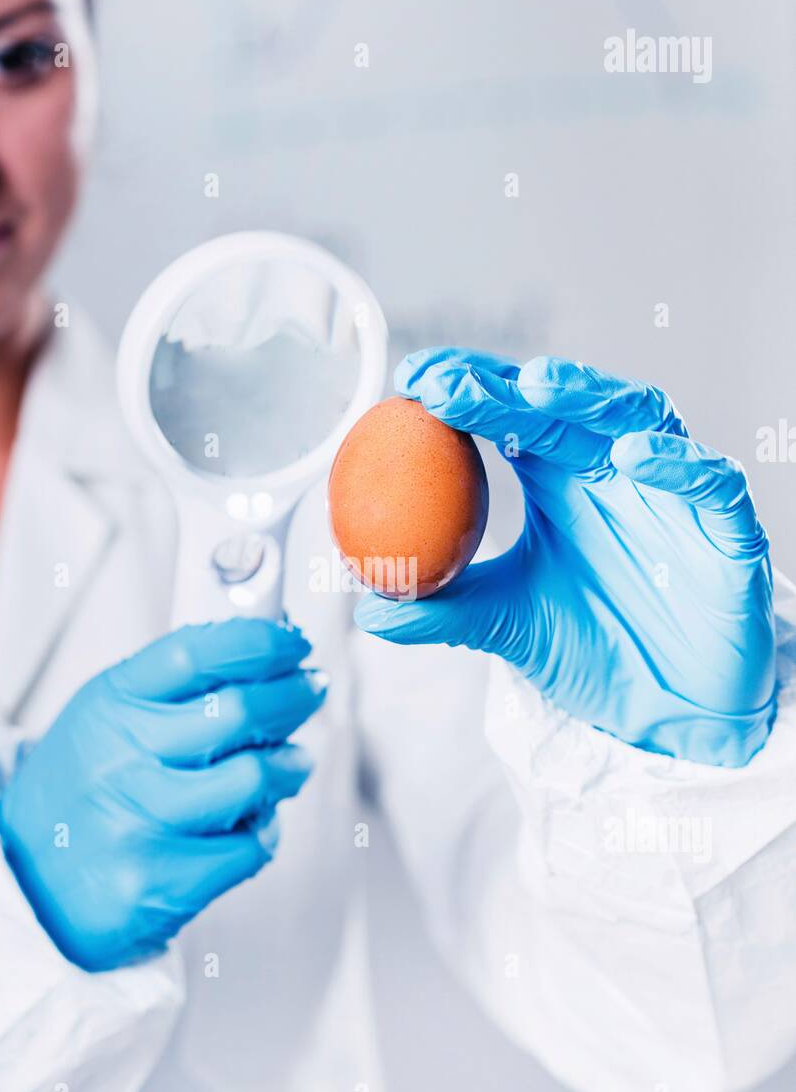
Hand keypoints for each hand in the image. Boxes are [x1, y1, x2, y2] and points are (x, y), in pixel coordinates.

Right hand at [0, 619, 326, 970]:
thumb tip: (267, 664)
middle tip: (310, 692)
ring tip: (290, 766)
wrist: (21, 888)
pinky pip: (249, 847)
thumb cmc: (80, 796)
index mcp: (109, 705)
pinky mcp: (160, 882)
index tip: (294, 644)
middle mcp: (121, 757)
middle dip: (293, 696)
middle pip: (238, 709)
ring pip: (255, 778)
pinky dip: (264, 833)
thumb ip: (173, 693)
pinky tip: (250, 826)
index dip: (260, 642)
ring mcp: (141, 821)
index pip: (196, 652)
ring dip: (289, 768)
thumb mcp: (105, 722)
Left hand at [355, 350, 774, 766]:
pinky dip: (678, 465)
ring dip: (593, 398)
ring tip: (538, 388)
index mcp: (562, 477)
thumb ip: (441, 610)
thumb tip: (364, 605)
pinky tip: (633, 458)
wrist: (670, 710)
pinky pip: (713, 483)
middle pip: (567, 405)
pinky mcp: (727, 527)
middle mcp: (616, 469)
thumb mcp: (507, 626)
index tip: (412, 381)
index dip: (469, 389)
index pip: (513, 414)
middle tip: (451, 382)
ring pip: (643, 418)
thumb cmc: (594, 647)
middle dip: (510, 384)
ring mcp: (673, 491)